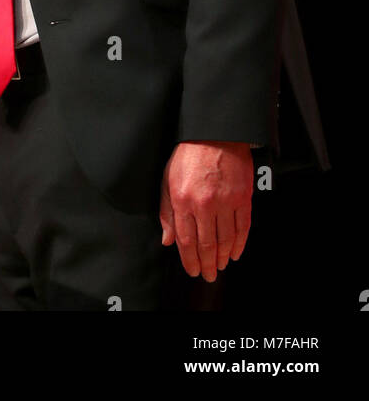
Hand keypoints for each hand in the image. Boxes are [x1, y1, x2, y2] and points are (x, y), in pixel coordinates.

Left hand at [159, 140, 253, 281]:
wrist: (214, 134)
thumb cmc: (189, 155)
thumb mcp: (168, 179)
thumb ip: (166, 212)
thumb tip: (168, 240)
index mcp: (182, 200)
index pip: (186, 240)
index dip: (189, 260)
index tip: (192, 270)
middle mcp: (204, 204)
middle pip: (206, 244)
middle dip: (207, 264)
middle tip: (208, 275)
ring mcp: (225, 202)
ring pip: (225, 240)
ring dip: (223, 257)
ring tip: (220, 266)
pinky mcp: (242, 198)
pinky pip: (242, 228)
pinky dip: (239, 244)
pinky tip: (235, 253)